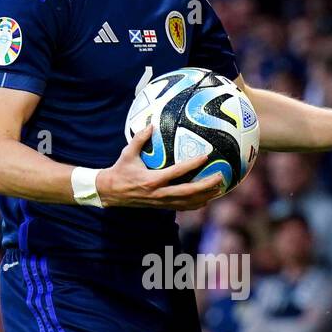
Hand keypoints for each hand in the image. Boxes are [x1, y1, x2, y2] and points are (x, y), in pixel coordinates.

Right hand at [95, 123, 226, 210]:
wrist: (111, 192)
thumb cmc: (120, 170)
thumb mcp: (128, 153)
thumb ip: (140, 138)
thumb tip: (151, 123)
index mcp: (152, 179)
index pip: (177, 172)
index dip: (193, 164)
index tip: (206, 156)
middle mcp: (159, 193)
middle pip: (188, 192)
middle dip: (206, 186)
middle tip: (220, 177)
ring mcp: (161, 202)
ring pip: (188, 202)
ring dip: (205, 196)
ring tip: (219, 188)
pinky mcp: (162, 206)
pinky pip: (183, 207)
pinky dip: (196, 204)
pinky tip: (207, 199)